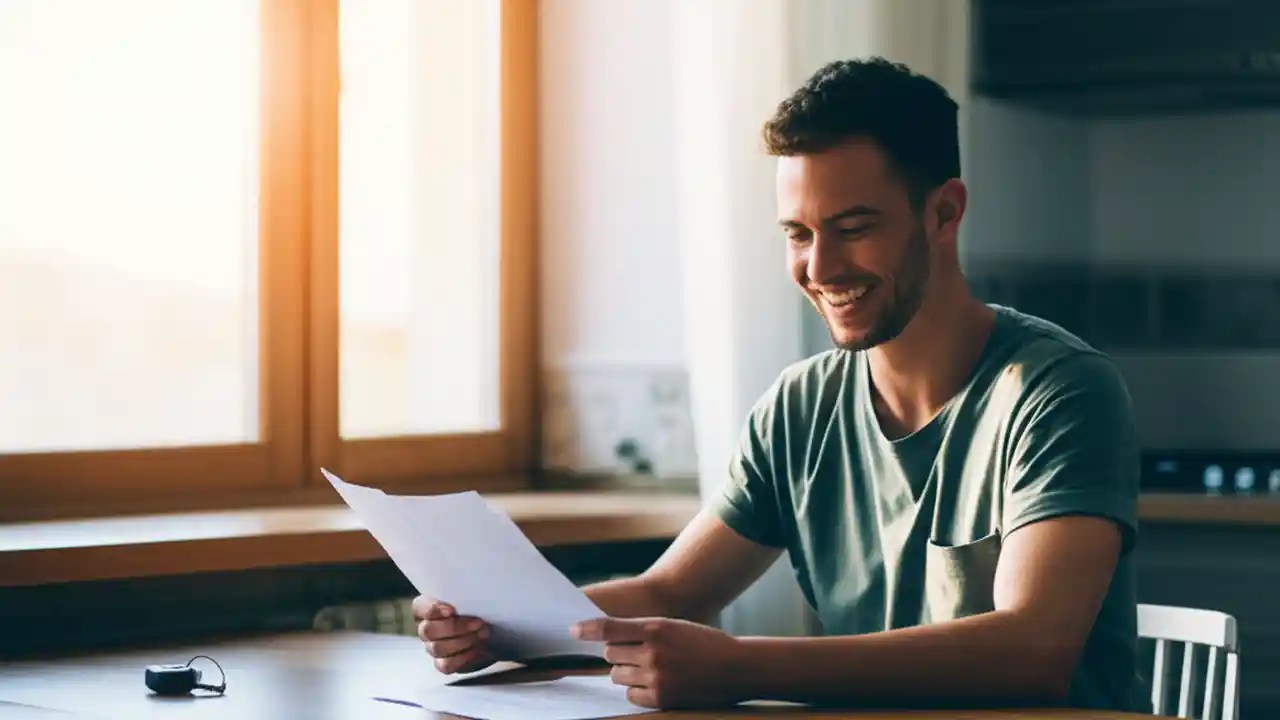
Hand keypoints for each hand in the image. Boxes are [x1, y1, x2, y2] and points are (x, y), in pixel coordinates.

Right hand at [411, 596, 494, 673]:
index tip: (452, 610)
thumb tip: (475, 584)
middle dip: (455, 627)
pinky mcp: (444, 664)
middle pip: (427, 631)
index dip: (432, 609)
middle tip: (478, 622)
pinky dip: (464, 657)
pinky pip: (446, 665)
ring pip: (437, 648)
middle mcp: (426, 628)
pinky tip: (478, 649)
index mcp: (428, 607)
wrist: (494, 632)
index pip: (419, 607)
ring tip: (483, 634)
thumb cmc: (480, 608)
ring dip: (463, 641)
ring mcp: (432, 648)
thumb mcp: (474, 597)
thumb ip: (466, 593)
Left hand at [572, 617, 744, 708]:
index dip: (587, 629)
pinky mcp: (661, 698)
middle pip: (610, 654)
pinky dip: (637, 690)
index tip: (573, 630)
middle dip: (617, 654)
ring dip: (627, 673)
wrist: (736, 667)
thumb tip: (609, 642)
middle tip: (636, 653)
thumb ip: (643, 631)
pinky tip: (656, 683)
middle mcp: (653, 652)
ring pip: (617, 676)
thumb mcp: (673, 626)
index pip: (610, 628)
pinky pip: (631, 695)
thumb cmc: (704, 643)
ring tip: (651, 669)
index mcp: (655, 627)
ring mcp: (657, 677)